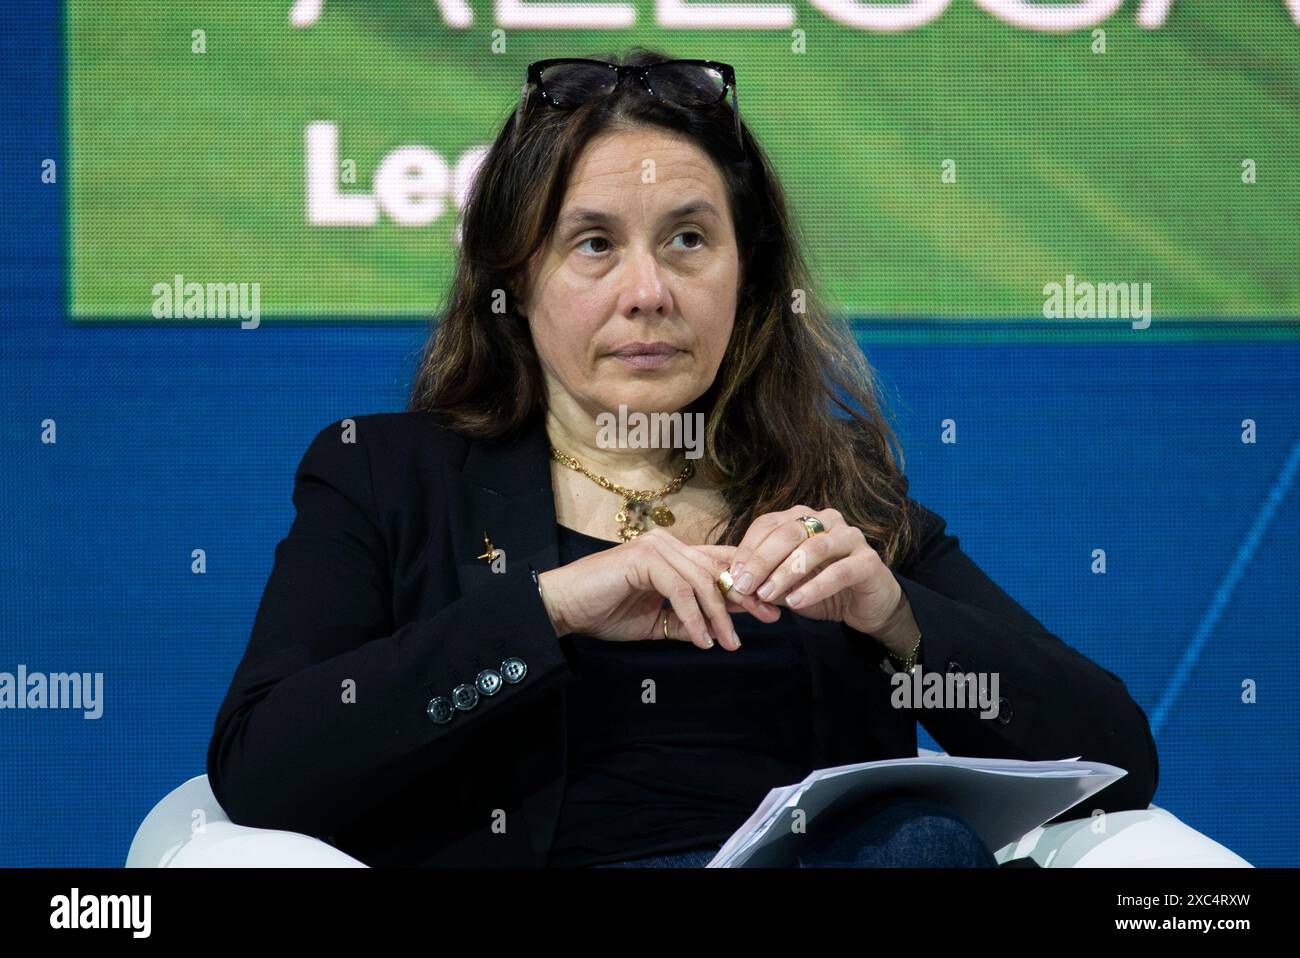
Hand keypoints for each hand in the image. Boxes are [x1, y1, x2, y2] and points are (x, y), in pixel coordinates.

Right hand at [537, 528, 781, 650]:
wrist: (565, 608)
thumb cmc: (605, 611)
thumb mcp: (658, 621)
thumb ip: (688, 620)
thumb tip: (719, 630)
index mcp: (674, 554)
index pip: (720, 563)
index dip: (747, 584)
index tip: (769, 610)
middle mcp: (669, 544)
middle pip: (719, 568)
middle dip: (746, 595)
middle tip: (770, 618)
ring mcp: (656, 547)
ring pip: (702, 581)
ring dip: (720, 615)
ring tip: (730, 642)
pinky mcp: (644, 558)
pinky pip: (680, 590)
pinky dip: (693, 617)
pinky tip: (701, 639)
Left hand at [725, 505, 906, 642]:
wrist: (866, 607)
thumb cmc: (822, 590)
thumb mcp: (786, 586)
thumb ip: (763, 582)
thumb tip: (733, 585)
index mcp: (803, 518)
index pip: (768, 523)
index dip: (748, 547)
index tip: (732, 573)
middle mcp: (827, 520)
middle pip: (788, 532)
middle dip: (762, 560)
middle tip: (744, 586)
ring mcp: (850, 537)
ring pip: (813, 548)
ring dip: (786, 573)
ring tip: (766, 595)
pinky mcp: (868, 561)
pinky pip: (839, 571)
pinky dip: (814, 587)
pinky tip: (795, 603)